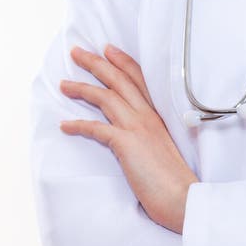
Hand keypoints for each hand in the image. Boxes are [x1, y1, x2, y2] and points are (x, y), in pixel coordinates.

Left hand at [59, 44, 198, 233]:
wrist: (182, 197)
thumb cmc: (173, 179)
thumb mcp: (163, 147)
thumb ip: (150, 135)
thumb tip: (136, 136)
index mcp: (157, 114)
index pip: (138, 78)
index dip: (121, 61)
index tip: (107, 49)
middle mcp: (147, 115)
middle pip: (118, 80)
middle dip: (96, 63)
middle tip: (77, 52)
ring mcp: (137, 127)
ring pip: (106, 97)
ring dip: (82, 88)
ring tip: (64, 84)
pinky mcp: (126, 144)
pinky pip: (96, 128)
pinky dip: (78, 125)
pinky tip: (65, 125)